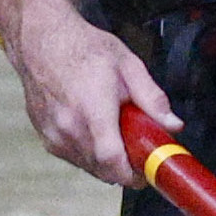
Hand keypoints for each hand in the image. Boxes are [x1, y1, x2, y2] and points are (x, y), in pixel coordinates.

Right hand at [5, 10, 171, 186]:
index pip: (112, 160)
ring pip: (87, 166)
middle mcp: (68, 127)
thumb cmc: (83, 48)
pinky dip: (87, 153)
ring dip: (105, 161)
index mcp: (92, 110)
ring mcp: (53, 134)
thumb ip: (152, 99)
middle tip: (137, 151)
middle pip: (102, 169)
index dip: (132, 175)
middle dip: (124, 168)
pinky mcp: (44, 136)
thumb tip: (172, 125)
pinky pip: (72, 157)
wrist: (42, 40)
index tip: (146, 174)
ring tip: (115, 134)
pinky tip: (95, 131)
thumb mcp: (128, 66)